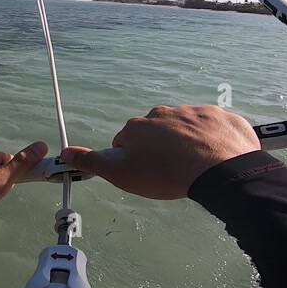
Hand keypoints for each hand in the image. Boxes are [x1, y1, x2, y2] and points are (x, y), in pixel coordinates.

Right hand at [61, 105, 259, 199]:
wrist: (219, 171)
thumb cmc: (165, 175)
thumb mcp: (122, 174)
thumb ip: (91, 162)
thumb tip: (64, 152)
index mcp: (137, 126)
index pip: (127, 142)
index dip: (134, 160)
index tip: (145, 174)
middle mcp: (162, 112)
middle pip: (157, 132)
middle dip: (161, 148)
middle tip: (170, 172)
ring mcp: (194, 112)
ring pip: (185, 129)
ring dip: (187, 143)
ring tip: (195, 167)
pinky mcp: (222, 116)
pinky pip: (213, 128)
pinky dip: (213, 140)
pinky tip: (217, 157)